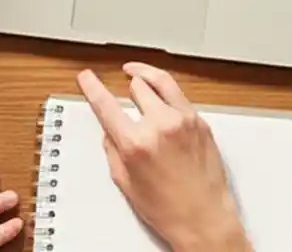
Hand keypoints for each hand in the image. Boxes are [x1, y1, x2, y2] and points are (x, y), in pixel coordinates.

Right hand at [77, 63, 250, 251]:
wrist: (205, 218)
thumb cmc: (169, 208)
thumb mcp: (125, 182)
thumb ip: (113, 150)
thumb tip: (110, 130)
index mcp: (136, 143)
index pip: (106, 104)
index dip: (92, 86)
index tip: (86, 77)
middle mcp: (161, 126)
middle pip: (137, 85)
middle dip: (127, 86)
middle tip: (122, 85)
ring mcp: (184, 121)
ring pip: (160, 80)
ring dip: (145, 78)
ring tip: (138, 75)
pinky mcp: (201, 122)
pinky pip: (179, 96)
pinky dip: (167, 92)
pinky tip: (162, 97)